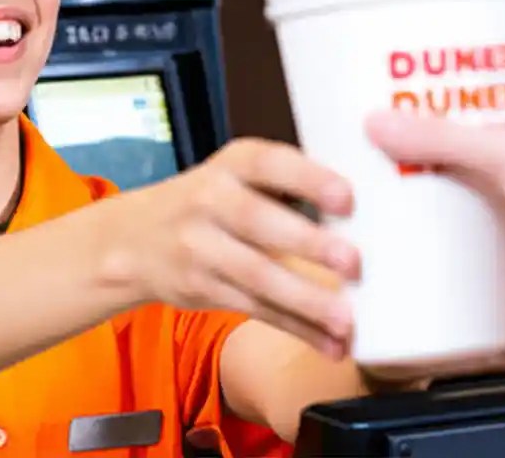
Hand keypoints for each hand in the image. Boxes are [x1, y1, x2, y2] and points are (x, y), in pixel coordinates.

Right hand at [104, 138, 359, 358]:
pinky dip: (296, 329)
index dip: (307, 178)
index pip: (268, 162)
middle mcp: (210, 201)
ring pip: (256, 276)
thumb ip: (288, 184)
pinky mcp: (202, 289)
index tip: (346, 197)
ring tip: (346, 320)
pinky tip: (329, 342)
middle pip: (258, 222)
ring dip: (305, 300)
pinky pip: (254, 310)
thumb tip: (372, 204)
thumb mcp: (236, 175)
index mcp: (231, 165)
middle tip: (354, 263)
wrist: (132, 240)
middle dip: (308, 244)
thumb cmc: (207, 203)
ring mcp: (200, 247)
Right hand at [365, 95, 504, 318]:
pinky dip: (489, 309)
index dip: (450, 119)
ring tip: (423, 261)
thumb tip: (382, 123)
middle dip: (442, 196)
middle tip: (398, 198)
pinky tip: (474, 309)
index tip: (407, 127)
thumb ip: (440, 138)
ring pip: (484, 243)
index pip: (489, 115)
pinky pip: (500, 296)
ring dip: (460, 259)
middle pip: (476, 183)